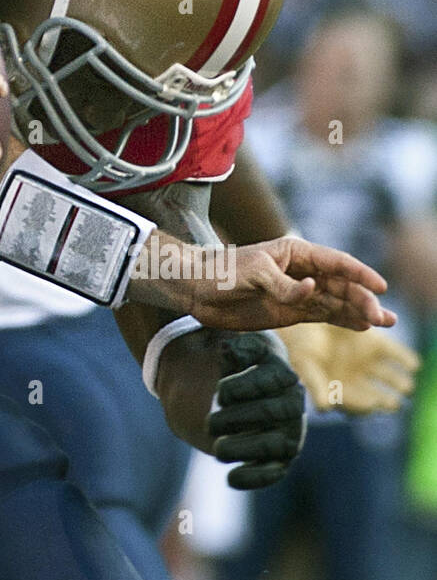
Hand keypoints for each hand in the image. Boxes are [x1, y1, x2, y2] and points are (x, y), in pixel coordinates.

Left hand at [137, 233, 394, 331]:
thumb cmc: (221, 271)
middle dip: (363, 299)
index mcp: (295, 253)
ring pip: (335, 301)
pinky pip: (321, 315)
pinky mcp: (287, 311)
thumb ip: (283, 284)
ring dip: (358, 311)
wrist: (195, 289)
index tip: (380, 287)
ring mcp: (296, 293)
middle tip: (382, 317)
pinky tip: (359, 327)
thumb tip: (313, 289)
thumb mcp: (252, 273)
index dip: (360, 274)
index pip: (335, 262)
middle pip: (340, 285)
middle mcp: (301, 272)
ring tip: (385, 323)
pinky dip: (341, 320)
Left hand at [209, 333, 306, 489]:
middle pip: (272, 412)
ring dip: (243, 448)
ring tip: (216, 449)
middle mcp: (292, 405)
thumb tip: (228, 348)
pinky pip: (274, 472)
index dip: (244, 386)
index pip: (271, 379)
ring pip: (275, 445)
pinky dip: (254, 478)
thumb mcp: (239, 350)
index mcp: (283, 374)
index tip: (221, 391)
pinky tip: (231, 478)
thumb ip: (237, 347)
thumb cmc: (240, 367)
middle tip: (210, 423)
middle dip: (238, 418)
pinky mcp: (280, 459)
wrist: (246, 390)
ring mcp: (289, 433)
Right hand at [277, 324, 419, 412]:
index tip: (371, 404)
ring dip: (399, 383)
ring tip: (405, 387)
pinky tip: (413, 366)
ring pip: (388, 378)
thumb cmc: (301, 339)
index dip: (363, 406)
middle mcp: (354, 378)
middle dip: (385, 401)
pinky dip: (405, 360)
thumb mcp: (305, 361)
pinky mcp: (377, 344)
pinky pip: (396, 355)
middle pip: (375, 395)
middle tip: (392, 403)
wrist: (308, 307)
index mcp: (336, 387)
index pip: (353, 404)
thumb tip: (323, 410)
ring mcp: (366, 362)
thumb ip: (316, 384)